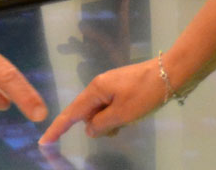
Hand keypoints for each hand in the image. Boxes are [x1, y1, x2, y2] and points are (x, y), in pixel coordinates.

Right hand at [39, 57, 168, 143]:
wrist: (172, 73)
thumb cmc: (146, 93)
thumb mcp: (123, 114)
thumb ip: (102, 124)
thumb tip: (89, 129)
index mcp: (96, 90)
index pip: (71, 114)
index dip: (57, 129)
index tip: (44, 142)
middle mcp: (99, 86)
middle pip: (88, 114)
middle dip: (97, 126)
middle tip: (119, 128)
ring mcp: (111, 85)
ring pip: (101, 111)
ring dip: (110, 122)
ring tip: (130, 121)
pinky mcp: (123, 87)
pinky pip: (112, 107)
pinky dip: (117, 116)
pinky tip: (131, 117)